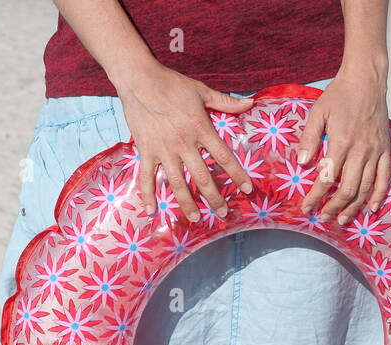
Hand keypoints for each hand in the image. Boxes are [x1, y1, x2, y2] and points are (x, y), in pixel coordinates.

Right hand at [112, 62, 253, 222]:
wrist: (140, 81)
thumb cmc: (172, 84)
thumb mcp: (202, 91)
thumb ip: (226, 102)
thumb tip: (251, 103)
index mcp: (200, 128)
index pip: (224, 156)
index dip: (237, 174)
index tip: (247, 189)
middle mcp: (183, 143)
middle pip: (202, 177)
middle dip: (215, 197)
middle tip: (223, 213)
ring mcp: (163, 150)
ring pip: (177, 183)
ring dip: (187, 203)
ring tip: (196, 218)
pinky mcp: (146, 152)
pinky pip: (147, 178)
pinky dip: (148, 195)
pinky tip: (152, 211)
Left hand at [295, 68, 390, 224]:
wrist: (367, 79)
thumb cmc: (339, 94)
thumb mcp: (317, 112)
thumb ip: (309, 138)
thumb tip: (301, 163)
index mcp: (342, 142)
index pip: (327, 179)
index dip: (315, 197)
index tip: (305, 208)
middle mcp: (361, 150)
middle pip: (348, 189)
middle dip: (334, 207)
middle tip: (323, 218)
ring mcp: (376, 150)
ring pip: (366, 187)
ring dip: (353, 207)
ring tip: (342, 220)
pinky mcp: (386, 148)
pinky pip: (385, 176)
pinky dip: (379, 194)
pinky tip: (372, 208)